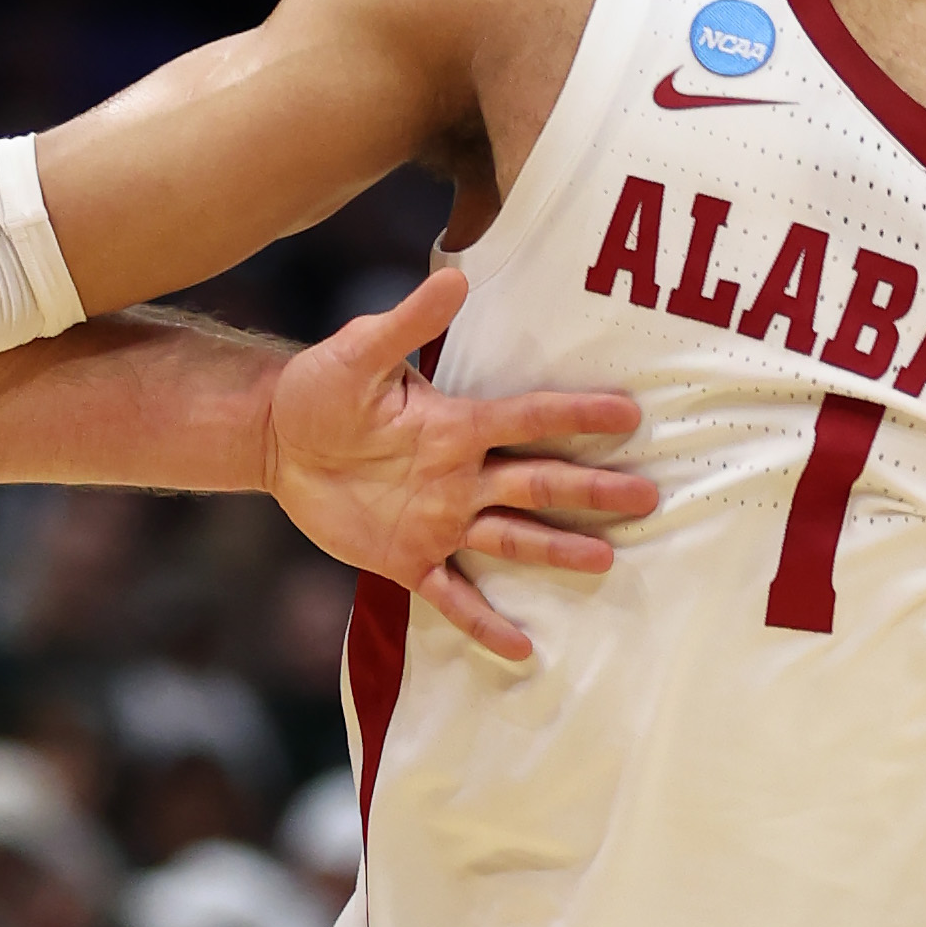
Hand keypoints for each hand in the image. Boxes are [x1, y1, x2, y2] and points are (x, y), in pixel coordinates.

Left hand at [260, 265, 660, 659]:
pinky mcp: (409, 560)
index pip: (528, 419)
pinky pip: (453, 595)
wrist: (280, 442)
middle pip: (538, 482)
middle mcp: (462, 475)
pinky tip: (521, 648)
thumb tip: (455, 278)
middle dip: (591, 490)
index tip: (628, 413)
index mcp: (456, 426)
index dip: (576, 415)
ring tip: (604, 561)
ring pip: (510, 537)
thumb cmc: (321, 389)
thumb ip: (406, 323)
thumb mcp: (359, 353)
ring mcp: (441, 521)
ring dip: (556, 549)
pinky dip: (484, 622)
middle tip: (645, 497)